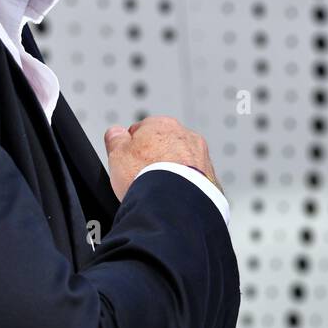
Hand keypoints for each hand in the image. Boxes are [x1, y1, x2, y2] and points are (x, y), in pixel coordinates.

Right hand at [104, 116, 219, 201]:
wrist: (173, 202)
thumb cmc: (144, 175)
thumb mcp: (117, 154)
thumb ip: (115, 139)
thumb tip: (115, 132)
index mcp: (162, 124)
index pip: (142, 131)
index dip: (131, 149)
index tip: (128, 163)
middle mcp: (186, 135)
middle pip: (164, 146)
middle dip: (155, 160)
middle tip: (143, 179)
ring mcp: (202, 156)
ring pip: (182, 163)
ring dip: (173, 173)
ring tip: (159, 191)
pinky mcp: (211, 178)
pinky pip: (194, 180)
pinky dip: (185, 187)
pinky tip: (174, 198)